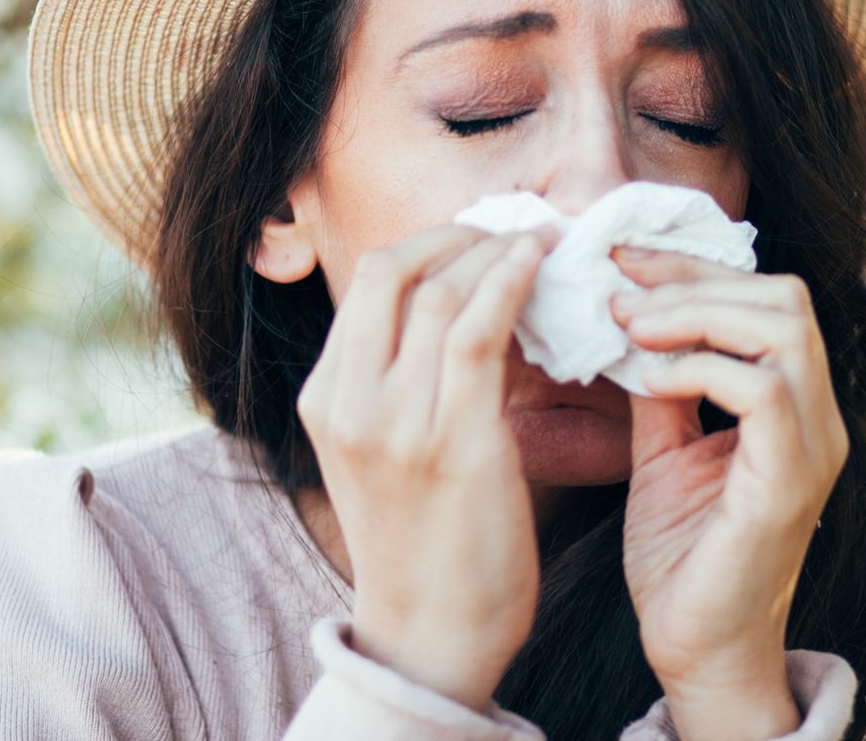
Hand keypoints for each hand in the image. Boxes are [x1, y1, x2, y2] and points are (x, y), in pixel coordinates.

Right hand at [296, 222, 554, 712]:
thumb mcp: (386, 450)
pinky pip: (478, 331)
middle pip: (395, 268)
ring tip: (542, 243)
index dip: (433, 241)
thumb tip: (467, 301)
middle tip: (515, 230)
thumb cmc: (426, 542)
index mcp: (324, 398)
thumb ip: (405, 380)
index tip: (483, 235)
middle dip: (462, 234)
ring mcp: (394, 422)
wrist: (430, 635)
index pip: (371, 281)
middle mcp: (347, 402)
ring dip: (499, 253)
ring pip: (442, 291)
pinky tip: (539, 267)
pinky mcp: (451, 442)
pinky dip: (510, 283)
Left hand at [607, 245, 849, 740]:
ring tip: (632, 326)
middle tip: (622, 289)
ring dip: (698, 312)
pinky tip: (650, 378)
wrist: (696, 651)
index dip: (694, 267)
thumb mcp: (663, 449)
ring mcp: (815, 449)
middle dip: (696, 277)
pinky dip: (701, 368)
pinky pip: (764, 390)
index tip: (622, 260)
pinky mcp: (790, 484)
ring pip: (784, 328)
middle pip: (785, 296)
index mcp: (796, 405)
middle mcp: (821, 419)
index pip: (768, 297)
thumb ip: (660, 383)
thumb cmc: (682, 558)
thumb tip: (630, 313)